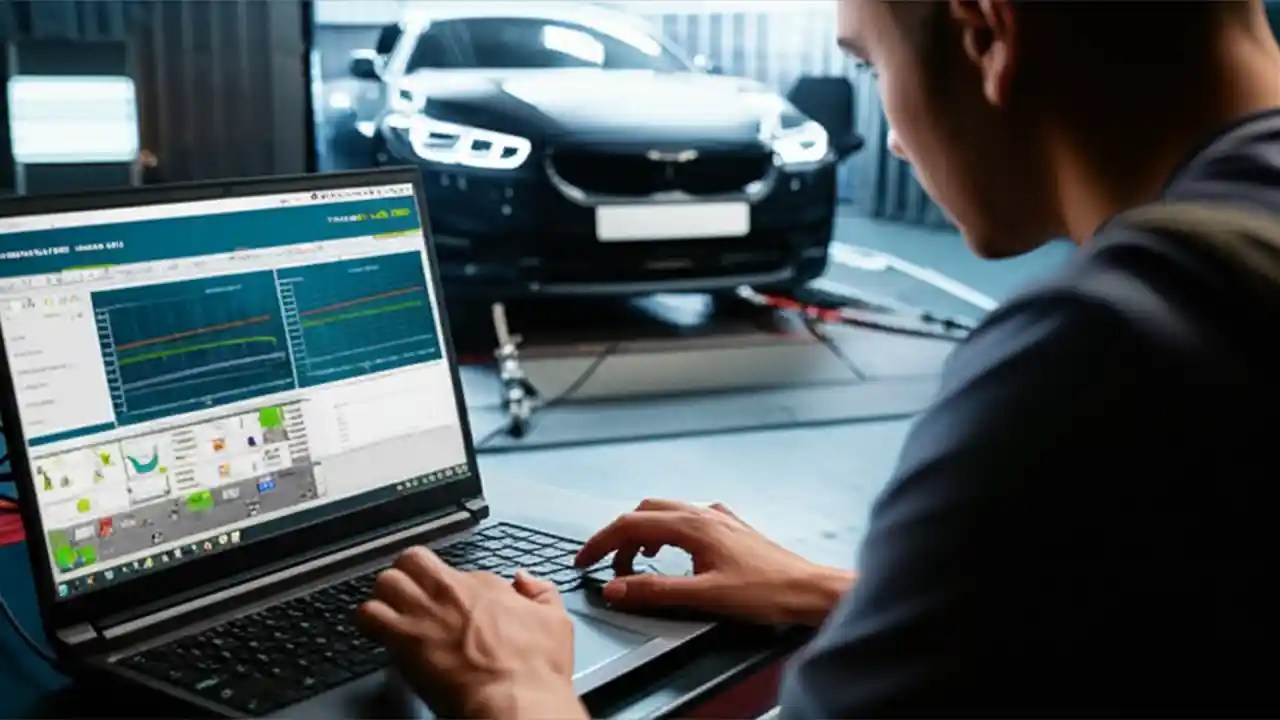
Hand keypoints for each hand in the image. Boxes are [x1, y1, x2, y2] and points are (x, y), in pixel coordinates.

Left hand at [355, 547, 586, 718]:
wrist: (514, 700)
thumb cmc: (535, 669)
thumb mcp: (556, 620)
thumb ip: (541, 593)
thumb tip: (526, 579)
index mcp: (484, 585)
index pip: (455, 572)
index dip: (452, 590)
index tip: (454, 608)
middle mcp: (450, 591)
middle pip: (413, 559)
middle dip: (409, 574)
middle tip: (411, 594)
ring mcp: (424, 612)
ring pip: (385, 580)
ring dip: (385, 596)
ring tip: (390, 612)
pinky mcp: (402, 638)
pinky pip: (367, 614)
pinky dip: (367, 621)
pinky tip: (376, 632)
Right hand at [574, 499, 855, 625]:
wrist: (808, 590)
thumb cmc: (765, 592)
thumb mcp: (703, 596)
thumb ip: (655, 590)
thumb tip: (615, 587)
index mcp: (692, 525)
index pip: (630, 524)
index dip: (601, 542)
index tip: (584, 560)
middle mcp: (703, 514)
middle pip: (644, 512)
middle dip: (619, 536)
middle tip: (606, 564)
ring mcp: (719, 519)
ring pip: (666, 513)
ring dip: (643, 534)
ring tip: (636, 562)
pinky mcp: (731, 529)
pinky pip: (688, 520)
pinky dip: (668, 533)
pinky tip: (674, 554)